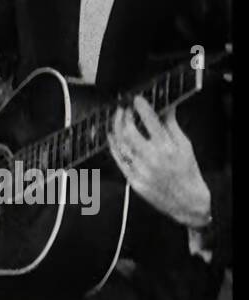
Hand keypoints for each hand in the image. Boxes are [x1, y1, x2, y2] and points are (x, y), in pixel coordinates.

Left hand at [109, 98, 210, 228]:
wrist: (187, 200)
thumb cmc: (187, 172)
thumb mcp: (184, 145)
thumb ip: (172, 126)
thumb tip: (166, 108)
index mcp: (167, 147)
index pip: (151, 121)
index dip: (141, 108)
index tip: (136, 100)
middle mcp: (152, 158)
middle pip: (130, 132)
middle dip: (123, 118)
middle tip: (122, 110)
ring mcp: (140, 170)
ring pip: (121, 146)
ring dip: (115, 130)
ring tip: (116, 121)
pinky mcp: (133, 180)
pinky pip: (119, 161)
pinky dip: (114, 147)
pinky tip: (112, 138)